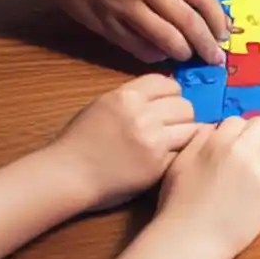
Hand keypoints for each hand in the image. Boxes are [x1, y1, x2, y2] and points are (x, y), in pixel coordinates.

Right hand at [30, 0, 229, 63]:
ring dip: (183, 52)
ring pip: (164, 40)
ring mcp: (122, 8)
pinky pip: (137, 48)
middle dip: (207, 44)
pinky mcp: (104, 25)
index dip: (218, 18)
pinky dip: (155, 54)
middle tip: (216, 57)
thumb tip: (199, 5)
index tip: (226, 32)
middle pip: (187, 23)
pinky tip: (162, 54)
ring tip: (190, 55)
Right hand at [44, 75, 202, 210]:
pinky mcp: (158, 165)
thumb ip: (132, 97)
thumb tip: (163, 90)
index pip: (168, 83)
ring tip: (175, 141)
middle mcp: (142, 115)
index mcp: (127, 96)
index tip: (170, 102)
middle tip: (174, 125)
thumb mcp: (103, 105)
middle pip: (185, 105)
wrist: (67, 174)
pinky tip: (168, 158)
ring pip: (192, 128)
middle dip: (183, 114)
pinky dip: (179, 154)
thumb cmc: (79, 140)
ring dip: (186, 134)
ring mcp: (152, 141)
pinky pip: (183, 152)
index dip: (172, 93)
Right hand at [148, 117, 259, 258]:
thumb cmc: (179, 204)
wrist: (191, 239)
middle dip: (256, 138)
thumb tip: (217, 128)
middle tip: (250, 156)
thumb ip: (200, 139)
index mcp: (217, 141)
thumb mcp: (181, 161)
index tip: (234, 147)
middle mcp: (242, 151)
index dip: (236, 133)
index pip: (238, 120)